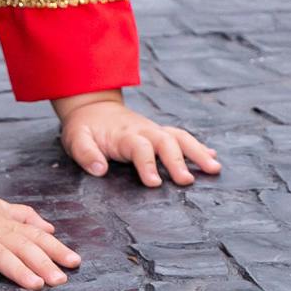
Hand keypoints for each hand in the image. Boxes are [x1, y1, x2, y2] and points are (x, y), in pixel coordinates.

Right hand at [0, 140, 81, 288]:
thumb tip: (51, 229)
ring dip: (16, 269)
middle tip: (60, 280)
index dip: (56, 249)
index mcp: (5, 223)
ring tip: (33, 284)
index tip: (74, 262)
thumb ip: (25, 217)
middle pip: (22, 246)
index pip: (36, 236)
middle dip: (43, 263)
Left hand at [56, 94, 222, 187]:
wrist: (93, 107)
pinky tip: (213, 157)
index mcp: (124, 134)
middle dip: (179, 160)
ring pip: (181, 138)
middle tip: (188, 181)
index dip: (148, 164)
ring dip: (198, 152)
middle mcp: (144, 130)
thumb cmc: (84, 127)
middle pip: (167, 141)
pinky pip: (182, 138)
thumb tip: (99, 170)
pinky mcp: (159, 134)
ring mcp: (154, 130)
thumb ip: (85, 154)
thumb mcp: (75, 139)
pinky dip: (198, 147)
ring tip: (215, 168)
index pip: (140, 148)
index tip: (155, 183)